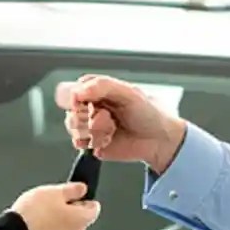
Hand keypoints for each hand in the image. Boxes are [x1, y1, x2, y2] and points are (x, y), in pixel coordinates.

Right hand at [9, 182, 99, 229]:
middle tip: (58, 197)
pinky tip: (40, 216)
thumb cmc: (36, 211)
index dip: (85, 197)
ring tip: (46, 206)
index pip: (94, 208)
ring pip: (68, 224)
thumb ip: (73, 189)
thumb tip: (82, 189)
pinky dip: (52, 223)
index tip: (75, 192)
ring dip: (61, 215)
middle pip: (81, 217)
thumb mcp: (57, 191)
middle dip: (72, 206)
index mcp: (82, 219)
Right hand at [55, 75, 186, 173]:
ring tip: (110, 128)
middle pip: (70, 110)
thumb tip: (76, 91)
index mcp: (98, 91)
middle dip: (86, 115)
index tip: (83, 102)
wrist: (159, 140)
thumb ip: (101, 86)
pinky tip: (107, 139)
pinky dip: (93, 141)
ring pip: (73, 127)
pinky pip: (79, 143)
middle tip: (106, 116)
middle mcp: (92, 107)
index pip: (72, 90)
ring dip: (92, 129)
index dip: (75, 98)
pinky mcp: (93, 143)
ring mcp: (91, 126)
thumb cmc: (149, 113)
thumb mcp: (128, 92)